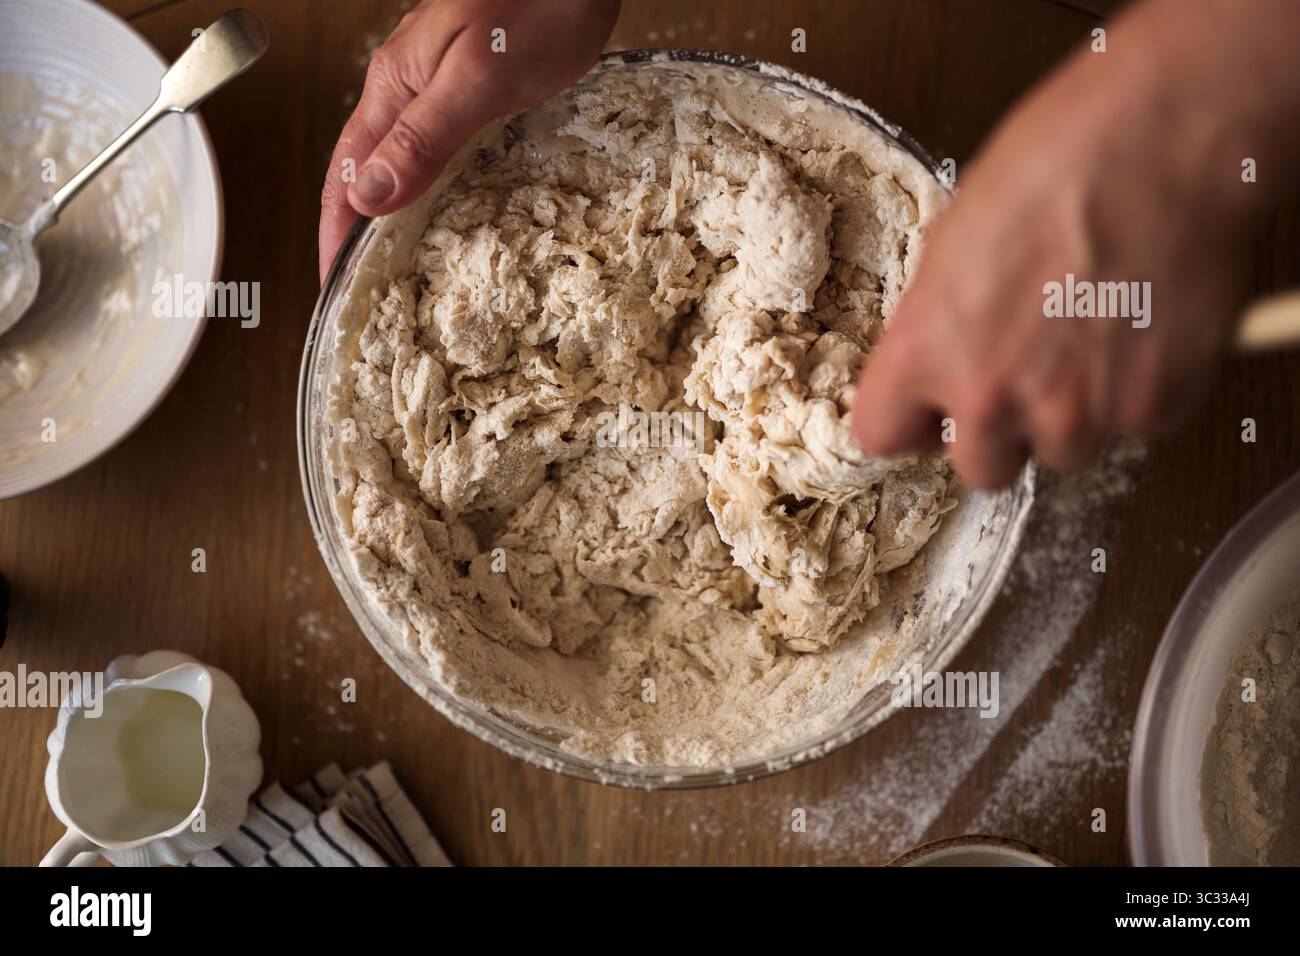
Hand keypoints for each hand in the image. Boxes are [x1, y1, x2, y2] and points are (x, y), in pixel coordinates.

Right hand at [319, 0, 619, 280]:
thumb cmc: (538, 4)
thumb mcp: (478, 76)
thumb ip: (423, 136)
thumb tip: (369, 197)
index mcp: (395, 88)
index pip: (346, 176)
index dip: (336, 237)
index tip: (334, 291)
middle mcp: (407, 90)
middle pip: (367, 174)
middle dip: (359, 237)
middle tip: (365, 298)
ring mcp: (438, 88)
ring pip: (401, 164)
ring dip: (394, 217)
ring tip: (399, 272)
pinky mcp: (474, 89)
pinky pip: (438, 151)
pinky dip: (433, 192)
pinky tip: (451, 215)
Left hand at [851, 0, 1299, 488]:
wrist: (1165, 136)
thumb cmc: (1057, 159)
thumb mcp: (953, 239)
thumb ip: (939, 322)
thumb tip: (941, 356)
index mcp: (925, 350)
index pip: (881, 436)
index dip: (910, 424)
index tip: (928, 414)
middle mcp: (990, 394)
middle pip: (979, 467)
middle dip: (1000, 431)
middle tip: (1026, 374)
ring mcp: (1075, 408)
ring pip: (1062, 452)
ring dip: (1074, 412)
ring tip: (1093, 333)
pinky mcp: (1150, 405)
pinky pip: (1134, 425)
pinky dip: (1139, 389)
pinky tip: (1141, 325)